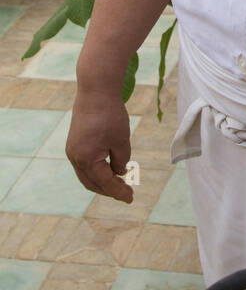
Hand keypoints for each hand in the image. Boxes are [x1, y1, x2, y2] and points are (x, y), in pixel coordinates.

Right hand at [66, 88, 133, 203]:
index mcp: (87, 159)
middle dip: (109, 190)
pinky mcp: (74, 144)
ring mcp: (72, 151)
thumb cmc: (111, 115)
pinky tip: (110, 169)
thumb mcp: (121, 141)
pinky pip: (84, 165)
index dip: (118, 192)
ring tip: (120, 183)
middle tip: (127, 193)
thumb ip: (121, 161)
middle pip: (92, 183)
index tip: (131, 198)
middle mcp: (75, 158)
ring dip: (102, 181)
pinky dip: (96, 171)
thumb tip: (119, 173)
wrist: (95, 91)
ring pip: (86, 175)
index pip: (105, 183)